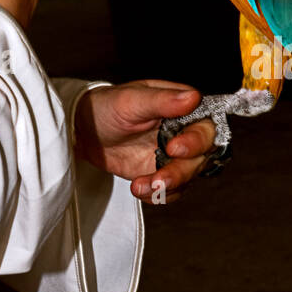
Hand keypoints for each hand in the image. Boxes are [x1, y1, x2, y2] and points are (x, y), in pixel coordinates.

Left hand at [73, 80, 218, 203]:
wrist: (85, 130)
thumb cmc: (108, 106)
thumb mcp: (131, 100)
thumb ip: (162, 101)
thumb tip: (193, 97)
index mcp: (182, 109)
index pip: (206, 126)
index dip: (196, 140)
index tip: (174, 148)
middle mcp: (184, 132)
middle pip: (202, 157)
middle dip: (181, 171)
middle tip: (158, 178)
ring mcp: (174, 156)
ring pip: (187, 177)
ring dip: (167, 186)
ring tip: (141, 185)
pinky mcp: (162, 173)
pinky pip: (170, 191)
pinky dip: (156, 195)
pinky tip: (137, 188)